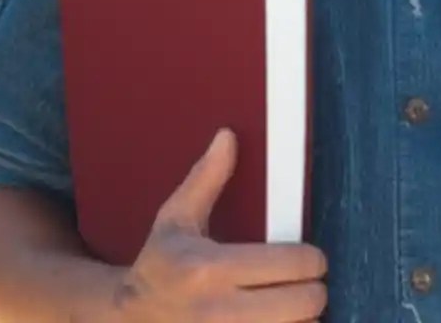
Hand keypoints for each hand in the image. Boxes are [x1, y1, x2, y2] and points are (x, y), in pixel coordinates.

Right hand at [111, 130, 328, 321]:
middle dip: (313, 290)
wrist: (127, 319)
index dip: (311, 258)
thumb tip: (228, 136)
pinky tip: (280, 322)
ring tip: (292, 308)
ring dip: (304, 320)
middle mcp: (220, 311)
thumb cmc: (159, 266)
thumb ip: (206, 179)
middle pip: (307, 302)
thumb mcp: (175, 220)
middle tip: (304, 284)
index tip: (306, 258)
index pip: (294, 263)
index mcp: (210, 269)